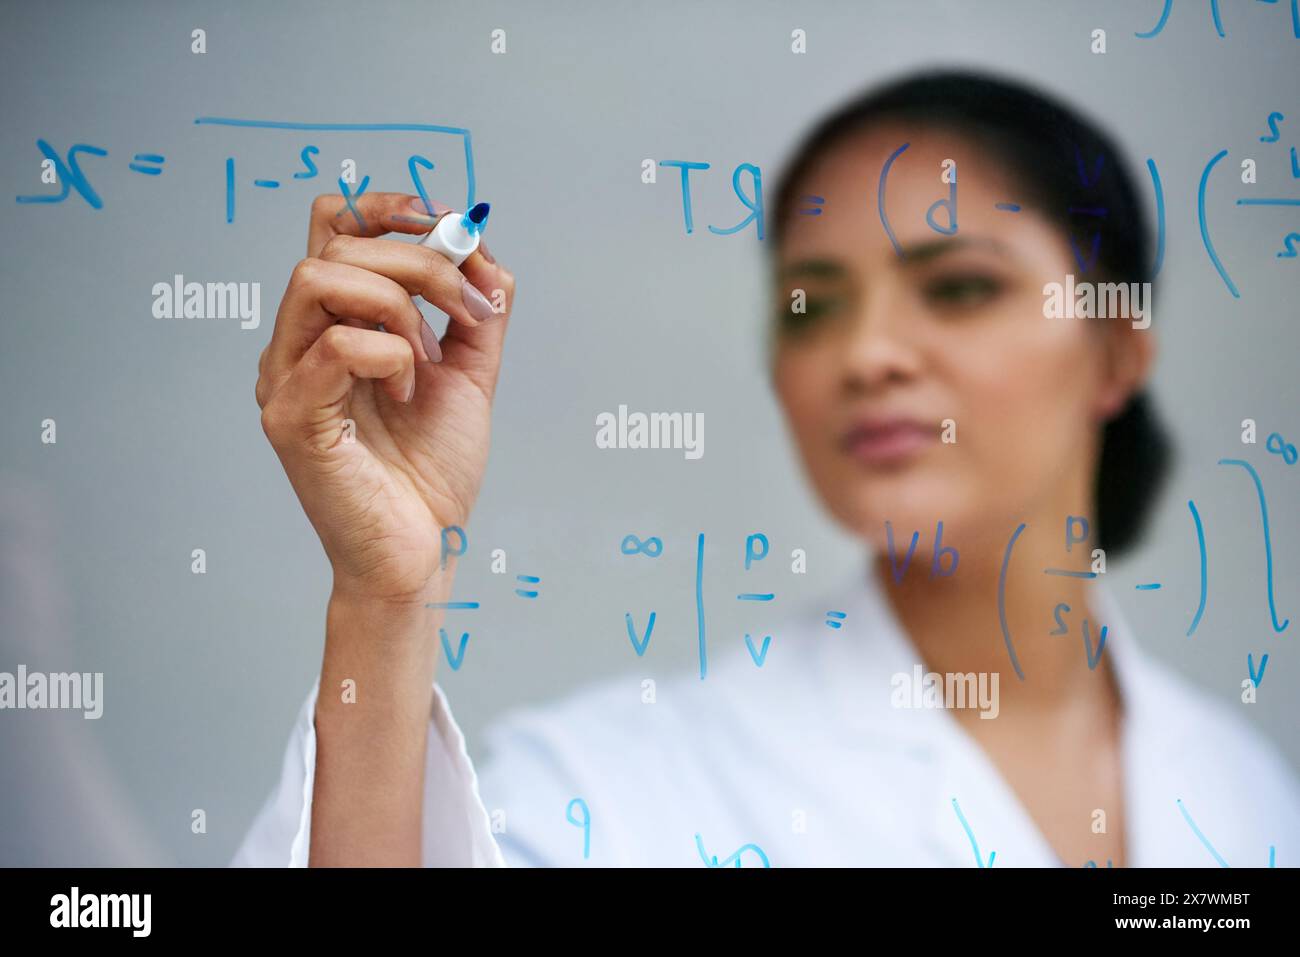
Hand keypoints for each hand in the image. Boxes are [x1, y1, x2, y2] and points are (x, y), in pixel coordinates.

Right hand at [256, 193, 514, 604]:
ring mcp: (286, 379)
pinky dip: (391, 354)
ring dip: (398, 304)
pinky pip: (334, 344)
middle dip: (420, 262)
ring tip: (430, 360)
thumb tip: (482, 248)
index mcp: (330, 325)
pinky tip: (409, 393)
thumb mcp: (468, 374)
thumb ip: (475, 311)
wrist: (423, 550)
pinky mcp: (292, 418)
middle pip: (335, 244)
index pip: (330, 227)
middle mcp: (296, 344)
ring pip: (319, 278)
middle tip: (466, 312)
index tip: (442, 221)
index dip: (384, 207)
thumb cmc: (431, 471)